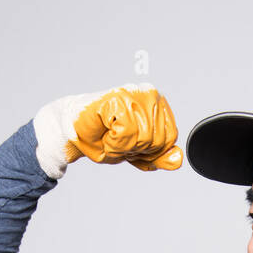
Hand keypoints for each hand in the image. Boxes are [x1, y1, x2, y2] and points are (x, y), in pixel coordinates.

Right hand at [33, 83, 182, 180]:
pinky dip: (115, 141)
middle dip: (135, 149)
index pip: (170, 138)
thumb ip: (160, 156)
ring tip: (110, 136)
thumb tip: (178, 159)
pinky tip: (105, 132)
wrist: (73, 134)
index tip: (130, 143)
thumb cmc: (103, 139)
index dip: (149, 150)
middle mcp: (149, 94)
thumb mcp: (138, 153)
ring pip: (143, 137)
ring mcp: (134, 93)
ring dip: (122, 146)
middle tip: (116, 140)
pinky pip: (127, 132)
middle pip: (157, 140)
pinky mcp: (117, 98)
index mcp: (158, 104)